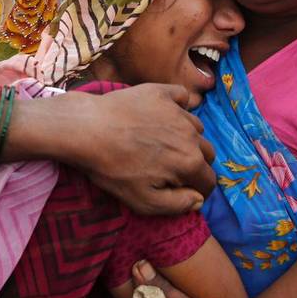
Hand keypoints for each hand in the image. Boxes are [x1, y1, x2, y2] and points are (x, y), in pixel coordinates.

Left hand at [58, 84, 215, 214]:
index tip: (182, 190)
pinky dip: (178, 106)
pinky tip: (162, 115)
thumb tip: (199, 200)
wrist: (87, 129)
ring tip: (162, 142)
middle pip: (208, 153)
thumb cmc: (113, 169)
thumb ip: (177, 204)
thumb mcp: (143, 200)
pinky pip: (182, 98)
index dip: (198, 189)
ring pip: (196, 127)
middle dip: (196, 163)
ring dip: (187, 137)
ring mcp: (177, 111)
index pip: (209, 181)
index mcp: (189, 163)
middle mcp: (191, 135)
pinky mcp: (162, 92)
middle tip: (171, 167)